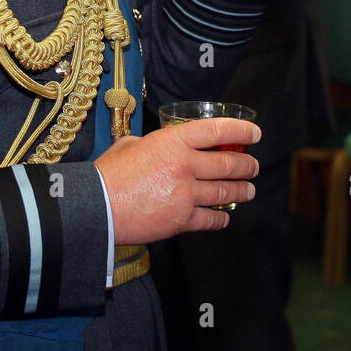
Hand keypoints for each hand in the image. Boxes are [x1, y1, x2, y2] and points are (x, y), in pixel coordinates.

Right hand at [93, 117, 259, 244]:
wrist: (95, 208)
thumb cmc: (107, 175)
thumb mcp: (130, 145)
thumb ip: (151, 144)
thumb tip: (155, 146)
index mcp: (172, 141)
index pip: (218, 131)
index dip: (241, 131)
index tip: (255, 134)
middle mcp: (185, 165)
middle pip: (229, 164)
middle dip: (247, 166)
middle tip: (253, 167)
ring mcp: (185, 193)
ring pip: (225, 192)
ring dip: (241, 191)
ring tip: (249, 190)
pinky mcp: (181, 219)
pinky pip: (210, 219)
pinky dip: (221, 218)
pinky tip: (224, 217)